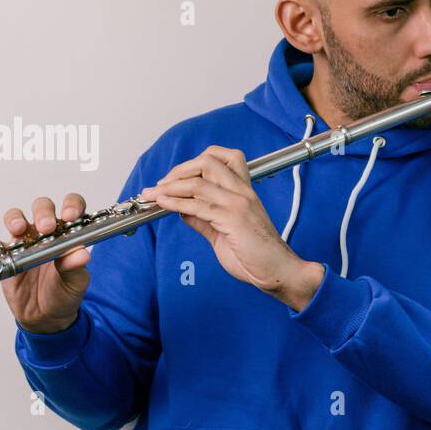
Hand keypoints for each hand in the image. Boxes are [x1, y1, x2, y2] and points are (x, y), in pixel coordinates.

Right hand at [0, 193, 90, 333]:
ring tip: (18, 230)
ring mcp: (24, 243)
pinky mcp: (6, 257)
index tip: (70, 215)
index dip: (71, 205)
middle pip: (42, 208)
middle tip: (46, 227)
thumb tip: (82, 254)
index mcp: (68, 234)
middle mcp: (46, 233)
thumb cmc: (65, 294)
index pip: (72, 208)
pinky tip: (3, 252)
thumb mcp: (75, 283)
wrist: (46, 318)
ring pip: (15, 218)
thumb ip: (76, 267)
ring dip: (15, 219)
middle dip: (43, 212)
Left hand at [142, 146, 323, 308]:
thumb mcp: (224, 232)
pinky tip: (163, 204)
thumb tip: (182, 210)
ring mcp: (238, 204)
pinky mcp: (233, 219)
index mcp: (244, 191)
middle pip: (207, 161)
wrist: (277, 272)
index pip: (222, 157)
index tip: (174, 179)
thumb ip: (204, 219)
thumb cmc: (256, 256)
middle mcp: (242, 192)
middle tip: (161, 186)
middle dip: (178, 170)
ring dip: (169, 187)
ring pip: (198, 182)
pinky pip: (198, 205)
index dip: (194, 163)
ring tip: (152, 195)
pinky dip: (175, 203)